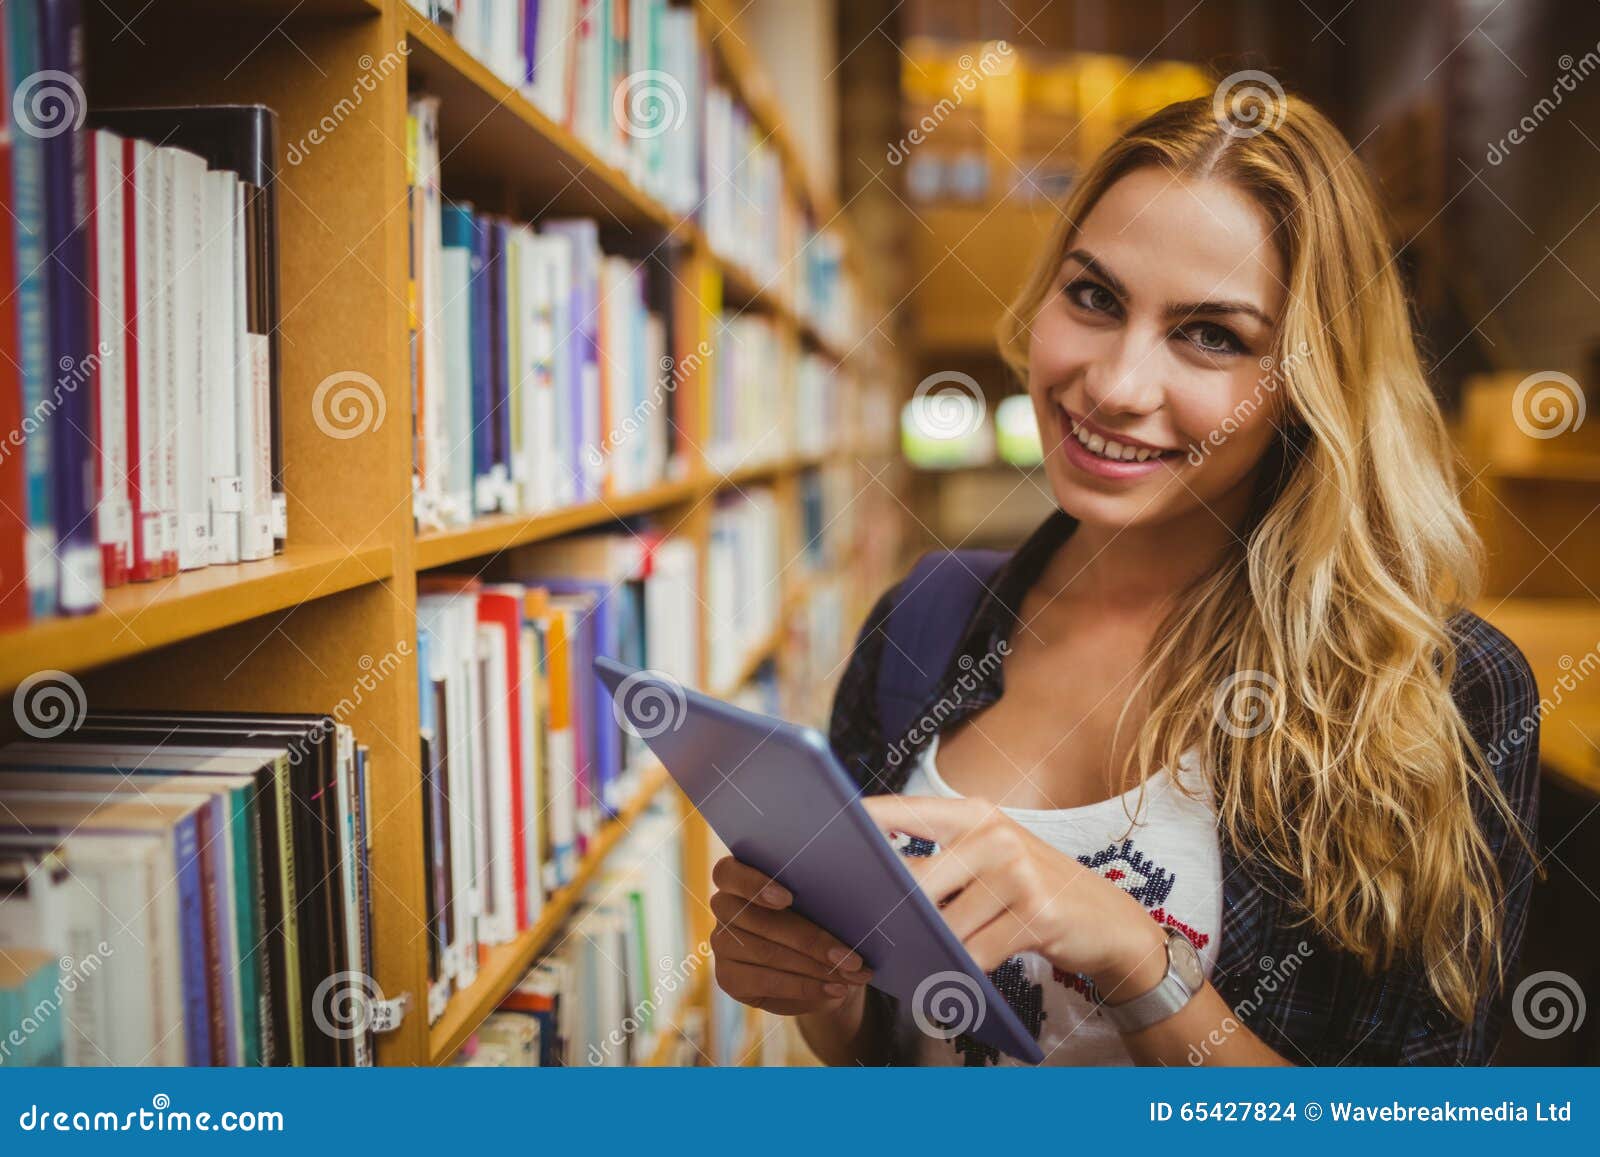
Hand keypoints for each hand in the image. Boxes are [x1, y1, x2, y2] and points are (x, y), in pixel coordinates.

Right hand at [709, 855, 874, 1015]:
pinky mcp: (729, 978)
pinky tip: (833, 989)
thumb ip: (827, 887)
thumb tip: (867, 882)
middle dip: (810, 940)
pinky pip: (766, 982)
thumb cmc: (823, 916)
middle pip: (758, 920)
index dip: (754, 884)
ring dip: (814, 967)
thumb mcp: (825, 897)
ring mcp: (722, 943)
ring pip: (767, 954)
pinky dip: (805, 987)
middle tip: (851, 957)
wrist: (820, 962)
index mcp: (739, 875)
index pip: (728, 872)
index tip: (789, 898)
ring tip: (851, 974)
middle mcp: (724, 907)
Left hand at [861, 795, 1168, 1001]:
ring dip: (927, 952)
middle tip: (860, 931)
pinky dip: (959, 973)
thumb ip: (940, 863)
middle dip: (887, 911)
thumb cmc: (1033, 892)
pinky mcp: (1034, 914)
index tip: (820, 835)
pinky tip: (951, 980)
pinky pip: (974, 954)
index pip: (903, 811)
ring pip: (942, 925)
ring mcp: (1016, 872)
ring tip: (914, 962)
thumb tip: (870, 889)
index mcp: (974, 813)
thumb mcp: (992, 860)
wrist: (1109, 922)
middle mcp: (994, 834)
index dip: (860, 823)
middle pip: (913, 879)